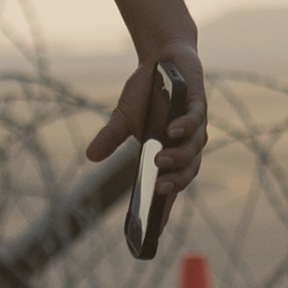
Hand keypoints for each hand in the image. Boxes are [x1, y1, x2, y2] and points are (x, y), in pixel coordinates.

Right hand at [87, 48, 206, 197]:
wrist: (161, 58)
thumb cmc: (145, 93)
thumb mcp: (123, 117)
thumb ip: (111, 138)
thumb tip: (90, 157)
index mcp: (169, 152)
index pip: (170, 185)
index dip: (164, 207)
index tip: (155, 229)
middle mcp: (186, 144)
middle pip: (186, 171)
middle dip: (174, 182)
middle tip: (159, 188)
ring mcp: (195, 125)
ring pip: (193, 149)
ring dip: (177, 156)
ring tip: (160, 160)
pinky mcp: (197, 104)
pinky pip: (195, 120)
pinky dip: (185, 126)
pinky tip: (174, 129)